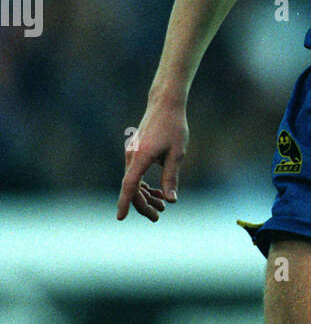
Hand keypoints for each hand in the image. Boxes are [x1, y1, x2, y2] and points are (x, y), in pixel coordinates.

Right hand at [116, 100, 188, 221]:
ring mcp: (131, 154)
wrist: (165, 105)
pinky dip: (144, 185)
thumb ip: (171, 178)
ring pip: (133, 182)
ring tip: (162, 206)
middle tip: (158, 217)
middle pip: (132, 187)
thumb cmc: (173, 128)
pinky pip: (135, 174)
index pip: (130, 185)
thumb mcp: (177, 154)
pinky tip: (156, 192)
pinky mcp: (135, 152)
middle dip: (143, 205)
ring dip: (145, 196)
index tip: (120, 218)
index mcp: (141, 156)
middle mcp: (131, 156)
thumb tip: (171, 200)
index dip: (125, 202)